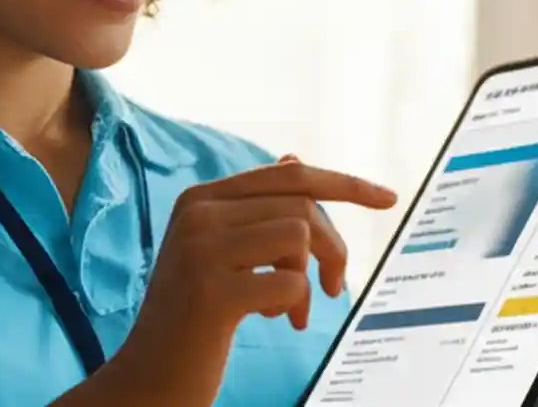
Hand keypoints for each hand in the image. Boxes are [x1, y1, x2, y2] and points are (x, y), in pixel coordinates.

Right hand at [108, 157, 397, 406]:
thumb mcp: (219, 253)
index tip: (388, 198)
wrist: (149, 377)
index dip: (345, 184)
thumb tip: (295, 160)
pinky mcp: (212, 291)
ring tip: (292, 312)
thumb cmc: (193, 317)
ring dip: (309, 280)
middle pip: (302, 206)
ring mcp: (201, 249)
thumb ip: (255, 210)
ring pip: (299, 236)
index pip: (289, 175)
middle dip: (333, 247)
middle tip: (333, 288)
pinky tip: (276, 321)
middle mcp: (197, 213)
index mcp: (200, 198)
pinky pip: (290, 281)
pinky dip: (294, 304)